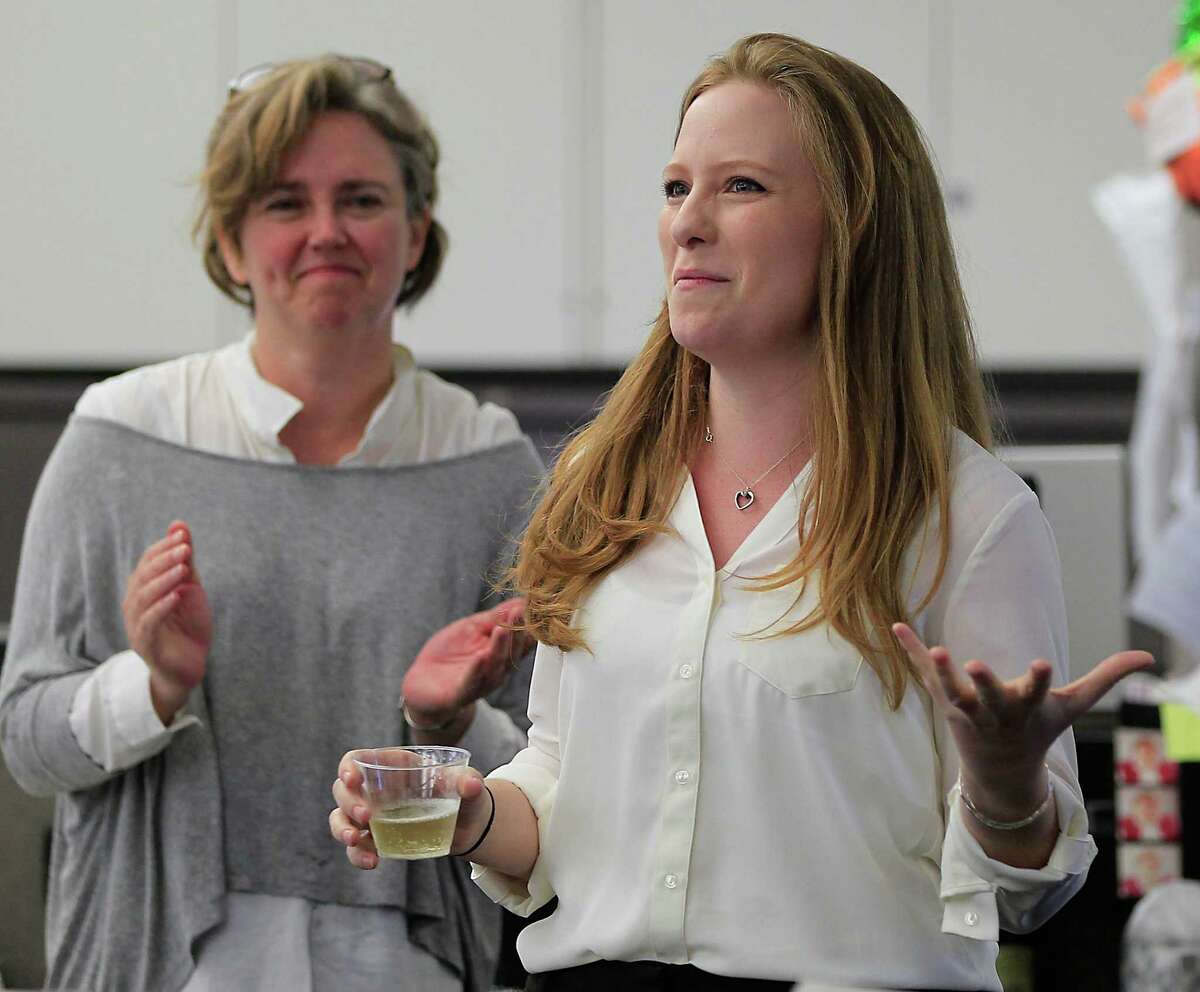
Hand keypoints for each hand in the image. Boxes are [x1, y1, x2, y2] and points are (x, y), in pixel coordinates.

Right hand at [121, 521, 211, 723]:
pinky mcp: (145, 645)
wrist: (189, 667)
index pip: (147, 563)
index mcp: (143, 590)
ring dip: (164, 580)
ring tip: (184, 568)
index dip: (163, 547)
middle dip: (164, 560)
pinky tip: (176, 595)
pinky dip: (162, 607)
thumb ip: (185, 560)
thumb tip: (179, 525)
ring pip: (143, 598)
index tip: (182, 534)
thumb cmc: (188, 626)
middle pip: (142, 577)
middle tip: (184, 547)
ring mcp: (137, 625)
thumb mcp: (191, 588)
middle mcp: (134, 605)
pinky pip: (149, 623)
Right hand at [329, 750, 492, 868]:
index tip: (353, 779)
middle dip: (348, 803)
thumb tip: (472, 784)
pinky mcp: (377, 839)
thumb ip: (468, 781)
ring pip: (341, 818)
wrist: (469, 826)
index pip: (358, 760)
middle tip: (367, 817)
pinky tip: (372, 862)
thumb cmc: (465, 795)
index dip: (348, 767)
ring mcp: (374, 815)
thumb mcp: (468, 785)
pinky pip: (356, 847)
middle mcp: (378, 789)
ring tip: (355, 840)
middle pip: (344, 790)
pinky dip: (357, 854)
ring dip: (341, 829)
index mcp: (394, 767)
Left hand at [401, 597, 533, 727]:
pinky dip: (476, 670)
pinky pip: (471, 683)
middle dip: (517, 631)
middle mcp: (497, 669)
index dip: (530, 623)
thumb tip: (523, 599)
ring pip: (495, 666)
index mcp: (504, 652)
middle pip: (513, 651)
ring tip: (503, 630)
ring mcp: (480, 683)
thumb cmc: (452, 652)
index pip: (523, 638)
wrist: (423, 684)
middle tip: (521, 611)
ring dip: (500, 648)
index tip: (536, 604)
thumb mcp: (473, 627)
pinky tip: (481, 657)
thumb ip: (497, 616)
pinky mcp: (460, 695)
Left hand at [892, 623, 1152, 807]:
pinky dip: (911, 652)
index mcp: (1026, 708)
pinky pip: (924, 675)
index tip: (1038, 663)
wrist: (1000, 769)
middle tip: (974, 665)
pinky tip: (897, 626)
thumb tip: (1150, 658)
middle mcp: (994, 711)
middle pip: (988, 697)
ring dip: (941, 672)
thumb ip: (1108, 678)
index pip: (1034, 692)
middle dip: (983, 684)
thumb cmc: (1039, 727)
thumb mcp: (1073, 705)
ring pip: (951, 691)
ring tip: (936, 649)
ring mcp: (966, 709)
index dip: (1035, 679)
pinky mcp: (944, 702)